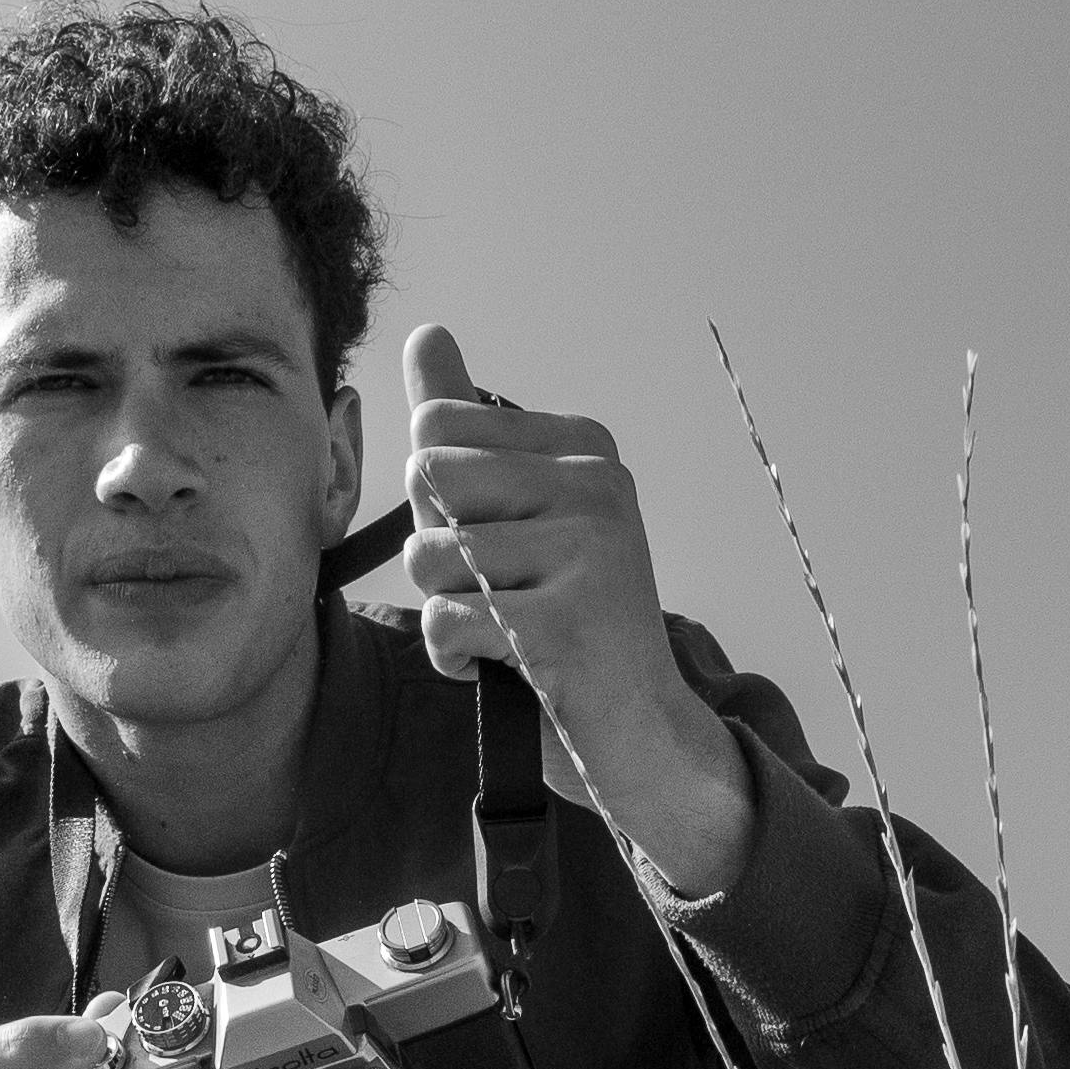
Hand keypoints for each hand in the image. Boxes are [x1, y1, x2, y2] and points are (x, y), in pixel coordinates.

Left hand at [401, 322, 754, 894]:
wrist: (643, 734)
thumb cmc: (565, 624)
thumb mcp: (518, 514)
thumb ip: (469, 428)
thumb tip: (426, 333)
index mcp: (586, 446)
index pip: (438, 425)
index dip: (437, 498)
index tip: (496, 540)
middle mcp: (597, 482)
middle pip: (427, 477)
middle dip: (434, 549)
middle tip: (496, 592)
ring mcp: (590, 549)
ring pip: (429, 552)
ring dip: (443, 608)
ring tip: (502, 631)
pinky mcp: (569, 622)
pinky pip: (446, 618)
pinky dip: (453, 656)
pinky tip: (502, 666)